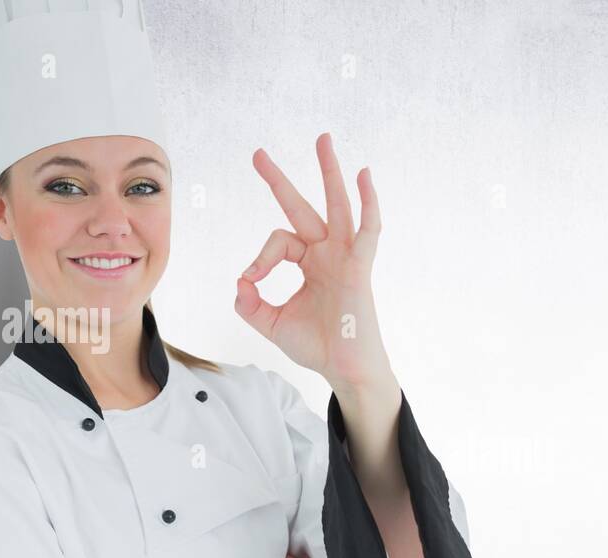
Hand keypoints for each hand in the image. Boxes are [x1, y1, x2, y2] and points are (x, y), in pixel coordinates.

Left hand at [234, 132, 394, 396]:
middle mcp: (327, 253)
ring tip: (323, 139)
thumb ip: (250, 303)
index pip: (279, 241)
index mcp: (309, 263)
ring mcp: (345, 256)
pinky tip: (364, 176)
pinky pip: (367, 228)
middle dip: (279, 180)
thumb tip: (240, 281)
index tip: (251, 279)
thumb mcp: (271, 323)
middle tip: (256, 154)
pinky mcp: (361, 265)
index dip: (260, 256)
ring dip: (330, 172)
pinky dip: (368, 202)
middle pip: (302, 206)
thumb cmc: (316, 346)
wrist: (344, 368)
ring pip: (337, 205)